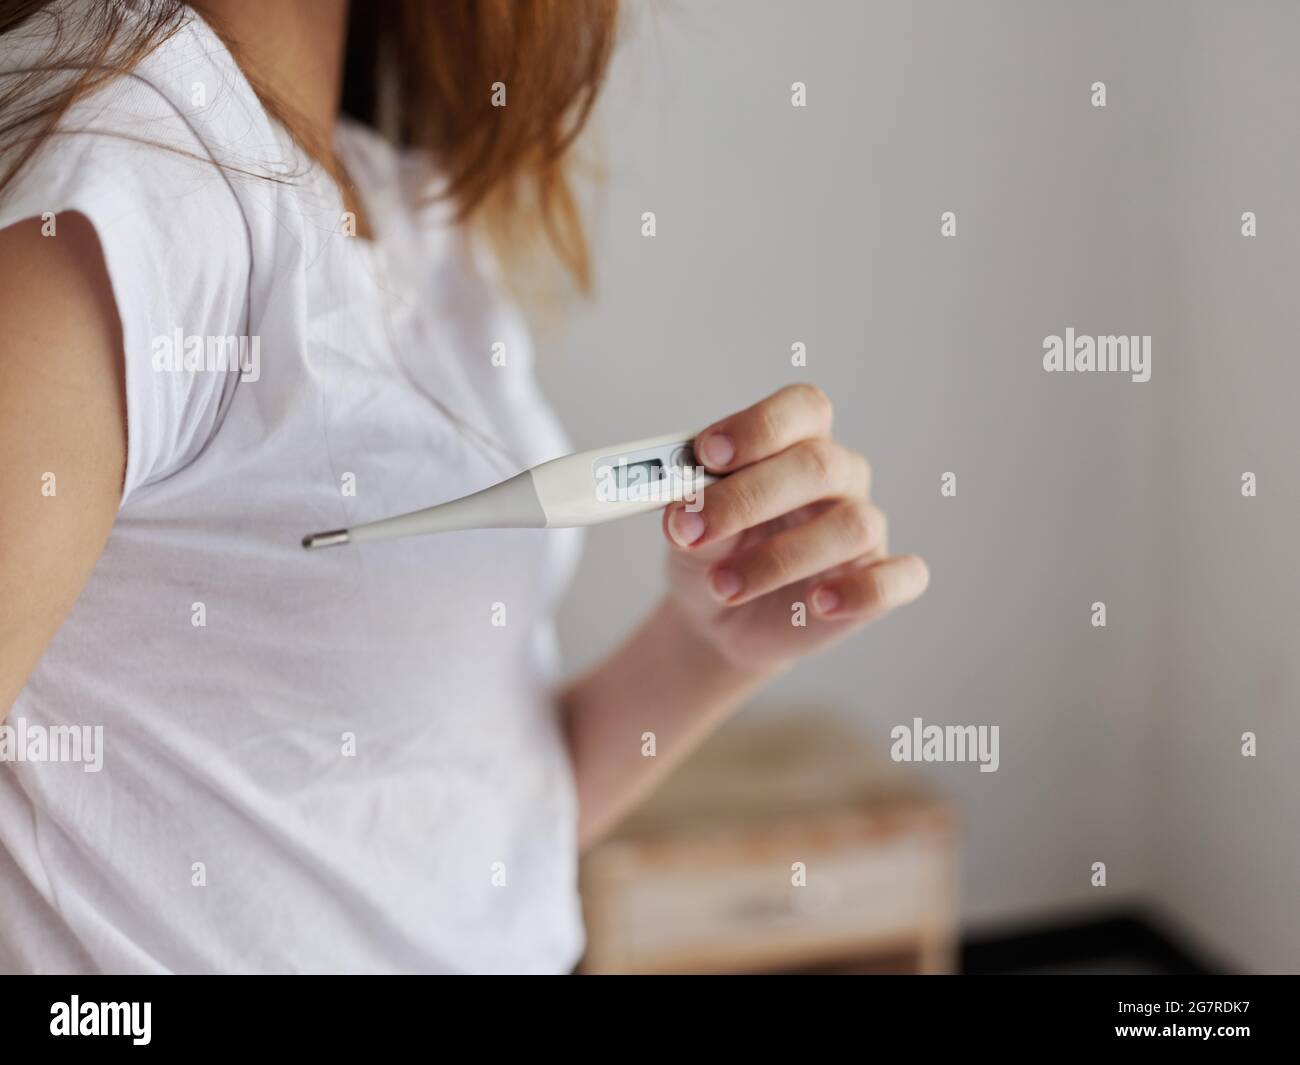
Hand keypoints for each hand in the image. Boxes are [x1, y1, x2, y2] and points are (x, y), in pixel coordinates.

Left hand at [660, 384, 929, 675]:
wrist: (718, 617)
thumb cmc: (711, 553)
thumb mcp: (689, 527)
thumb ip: (691, 509)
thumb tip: (683, 509)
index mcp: (796, 443)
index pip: (801, 409)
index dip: (759, 426)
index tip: (708, 454)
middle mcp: (840, 478)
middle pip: (819, 466)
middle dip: (749, 498)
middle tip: (692, 531)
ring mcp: (865, 529)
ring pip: (851, 526)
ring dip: (779, 559)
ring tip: (722, 586)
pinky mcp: (880, 579)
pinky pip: (900, 577)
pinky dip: (862, 590)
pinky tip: (818, 603)